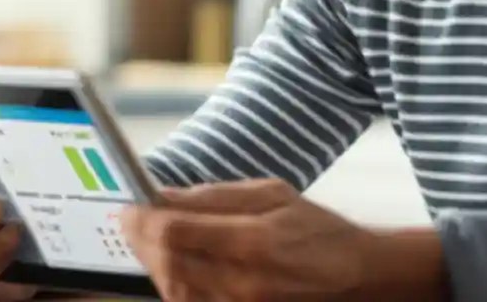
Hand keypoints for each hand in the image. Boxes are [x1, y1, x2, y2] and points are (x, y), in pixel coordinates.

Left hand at [121, 179, 447, 301]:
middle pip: (166, 265)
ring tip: (153, 243)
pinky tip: (175, 269)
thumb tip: (164, 194)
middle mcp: (243, 283)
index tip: (129, 207)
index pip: (174, 232)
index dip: (142, 220)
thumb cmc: (317, 232)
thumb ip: (215, 196)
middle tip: (132, 223)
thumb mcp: (272, 195)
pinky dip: (174, 288)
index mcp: (253, 241)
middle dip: (142, 241)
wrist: (357, 279)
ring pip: (173, 291)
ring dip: (155, 265)